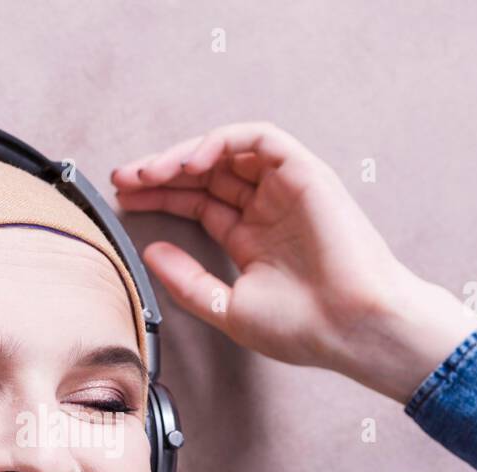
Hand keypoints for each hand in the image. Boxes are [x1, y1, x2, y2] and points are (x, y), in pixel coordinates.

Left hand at [110, 121, 476, 402]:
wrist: (352, 327)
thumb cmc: (303, 327)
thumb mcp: (227, 306)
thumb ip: (187, 280)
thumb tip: (150, 252)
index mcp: (253, 239)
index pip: (199, 203)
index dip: (161, 197)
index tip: (124, 200)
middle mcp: (268, 209)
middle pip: (207, 174)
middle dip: (162, 172)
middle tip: (124, 179)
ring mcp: (287, 189)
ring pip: (227, 152)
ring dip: (184, 155)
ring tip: (149, 173)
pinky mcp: (305, 173)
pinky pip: (259, 139)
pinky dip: (221, 142)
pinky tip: (190, 162)